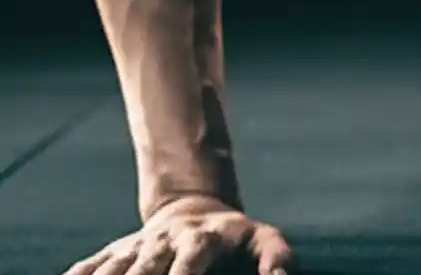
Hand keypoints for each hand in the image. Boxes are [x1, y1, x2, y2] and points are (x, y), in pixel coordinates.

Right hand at [63, 194, 294, 274]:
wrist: (194, 209)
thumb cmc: (236, 238)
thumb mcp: (263, 239)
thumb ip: (276, 257)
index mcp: (202, 238)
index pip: (190, 260)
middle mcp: (164, 242)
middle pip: (145, 268)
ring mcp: (135, 248)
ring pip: (112, 269)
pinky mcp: (114, 254)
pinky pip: (88, 268)